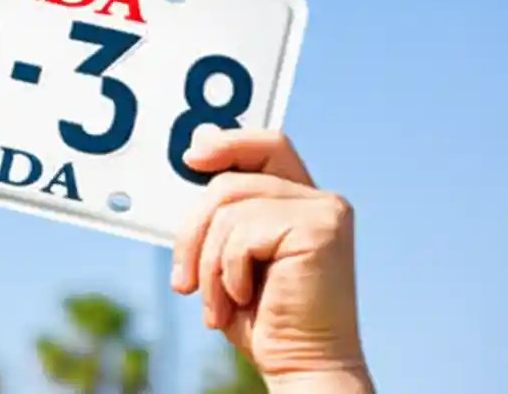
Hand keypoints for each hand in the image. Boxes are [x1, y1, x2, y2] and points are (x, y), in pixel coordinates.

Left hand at [170, 130, 372, 390]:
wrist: (301, 365)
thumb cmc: (264, 318)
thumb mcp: (230, 254)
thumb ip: (221, 211)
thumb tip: (194, 152)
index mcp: (301, 201)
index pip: (268, 145)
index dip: (228, 142)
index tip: (190, 158)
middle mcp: (320, 200)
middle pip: (230, 181)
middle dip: (193, 230)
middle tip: (183, 281)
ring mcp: (324, 211)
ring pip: (228, 208)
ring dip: (208, 263)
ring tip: (218, 302)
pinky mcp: (320, 228)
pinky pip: (242, 234)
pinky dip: (228, 272)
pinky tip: (244, 298)